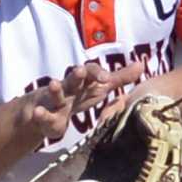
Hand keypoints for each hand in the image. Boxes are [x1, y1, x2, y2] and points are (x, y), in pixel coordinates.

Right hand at [17, 62, 146, 142]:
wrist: (45, 109)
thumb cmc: (77, 96)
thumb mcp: (99, 88)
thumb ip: (120, 78)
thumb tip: (142, 65)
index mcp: (84, 82)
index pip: (92, 73)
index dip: (98, 74)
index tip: (106, 78)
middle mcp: (69, 87)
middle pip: (73, 79)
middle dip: (77, 75)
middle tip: (80, 71)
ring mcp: (56, 100)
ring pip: (55, 93)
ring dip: (55, 88)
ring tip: (54, 83)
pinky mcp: (46, 116)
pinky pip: (44, 116)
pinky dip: (41, 114)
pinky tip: (39, 113)